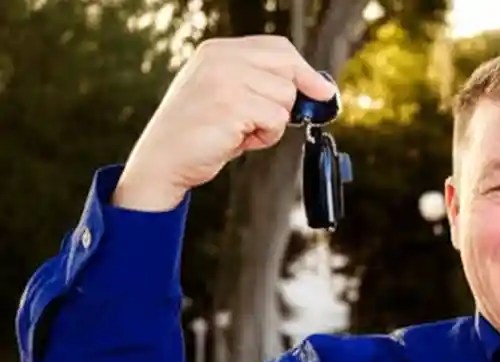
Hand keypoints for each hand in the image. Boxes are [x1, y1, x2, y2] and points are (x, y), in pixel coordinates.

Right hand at [113, 35, 335, 210]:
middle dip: (290, 99)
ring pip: (286, 97)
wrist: (163, 159)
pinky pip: (276, 120)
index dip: (303, 70)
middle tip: (268, 119)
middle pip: (288, 68)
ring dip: (272, 123)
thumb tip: (318, 87)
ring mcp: (225, 80)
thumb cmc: (199, 131)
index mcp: (218, 51)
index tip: (320, 90)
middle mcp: (220, 58)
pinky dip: (265, 137)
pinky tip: (238, 140)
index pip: (278, 48)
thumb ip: (260, 82)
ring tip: (241, 130)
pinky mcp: (231, 105)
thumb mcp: (227, 94)